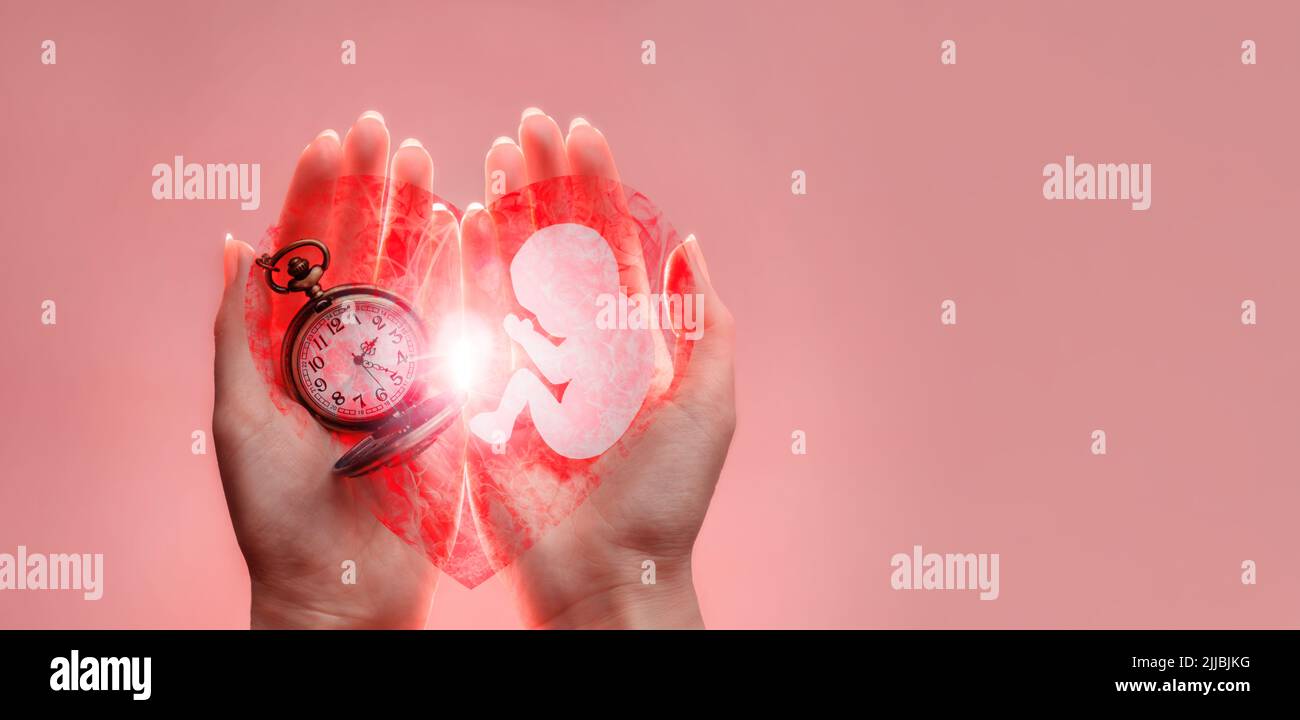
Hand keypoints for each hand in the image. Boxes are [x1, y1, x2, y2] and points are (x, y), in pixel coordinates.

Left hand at [213, 112, 445, 627]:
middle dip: (369, 190)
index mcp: (294, 351)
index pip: (306, 256)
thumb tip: (236, 244)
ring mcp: (400, 367)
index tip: (328, 143)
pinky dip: (456, 271)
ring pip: (408, 276)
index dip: (314, 196)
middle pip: (362, 253)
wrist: (345, 587)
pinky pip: (453, 321)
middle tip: (380, 132)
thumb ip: (238, 330)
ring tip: (416, 158)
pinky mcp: (445, 392)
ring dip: (412, 214)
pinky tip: (457, 222)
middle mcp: (349, 350)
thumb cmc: (278, 514)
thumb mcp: (240, 416)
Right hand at [466, 109, 735, 627]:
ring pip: (514, 271)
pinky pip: (475, 319)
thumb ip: (705, 325)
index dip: (595, 189)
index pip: (610, 247)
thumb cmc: (666, 498)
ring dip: (504, 209)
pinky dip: (469, 268)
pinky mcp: (488, 393)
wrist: (607, 575)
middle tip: (528, 124)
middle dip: (545, 183)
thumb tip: (691, 244)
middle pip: (557, 245)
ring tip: (494, 152)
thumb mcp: (708, 405)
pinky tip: (466, 220)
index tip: (579, 134)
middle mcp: (579, 345)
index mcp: (631, 343)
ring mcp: (530, 365)